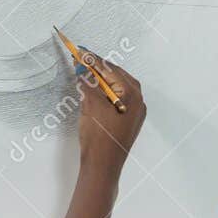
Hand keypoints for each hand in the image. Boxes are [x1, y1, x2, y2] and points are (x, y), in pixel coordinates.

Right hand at [75, 50, 145, 176]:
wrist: (103, 166)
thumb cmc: (98, 134)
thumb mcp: (90, 104)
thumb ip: (87, 82)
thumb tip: (82, 67)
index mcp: (132, 93)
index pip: (110, 69)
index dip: (92, 59)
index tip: (79, 50)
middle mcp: (139, 100)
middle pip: (117, 76)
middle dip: (98, 67)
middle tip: (81, 59)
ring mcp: (136, 112)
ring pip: (118, 88)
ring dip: (102, 79)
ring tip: (86, 72)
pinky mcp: (129, 121)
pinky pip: (118, 99)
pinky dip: (106, 92)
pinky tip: (95, 91)